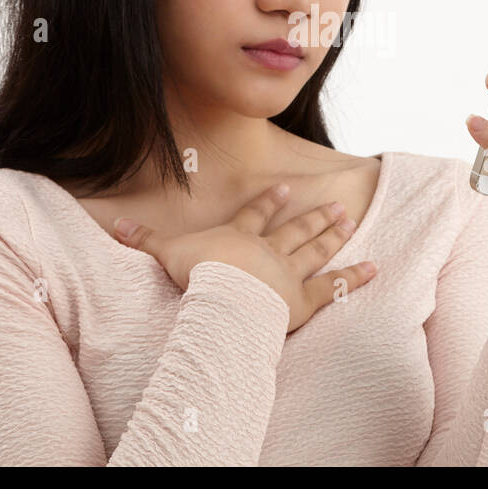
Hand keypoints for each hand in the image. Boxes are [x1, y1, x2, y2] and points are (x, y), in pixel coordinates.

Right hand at [110, 183, 377, 332]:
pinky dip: (354, 278)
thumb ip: (144, 239)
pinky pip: (334, 287)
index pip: (256, 215)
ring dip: (333, 236)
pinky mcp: (303, 300)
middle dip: (313, 218)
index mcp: (239, 237)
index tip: (284, 188)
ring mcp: (289, 273)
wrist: (222, 299)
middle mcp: (269, 250)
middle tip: (335, 205)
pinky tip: (374, 268)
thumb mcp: (166, 252)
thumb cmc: (196, 276)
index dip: (269, 203)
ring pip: (316, 251)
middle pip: (294, 231)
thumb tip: (113, 223)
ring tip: (350, 220)